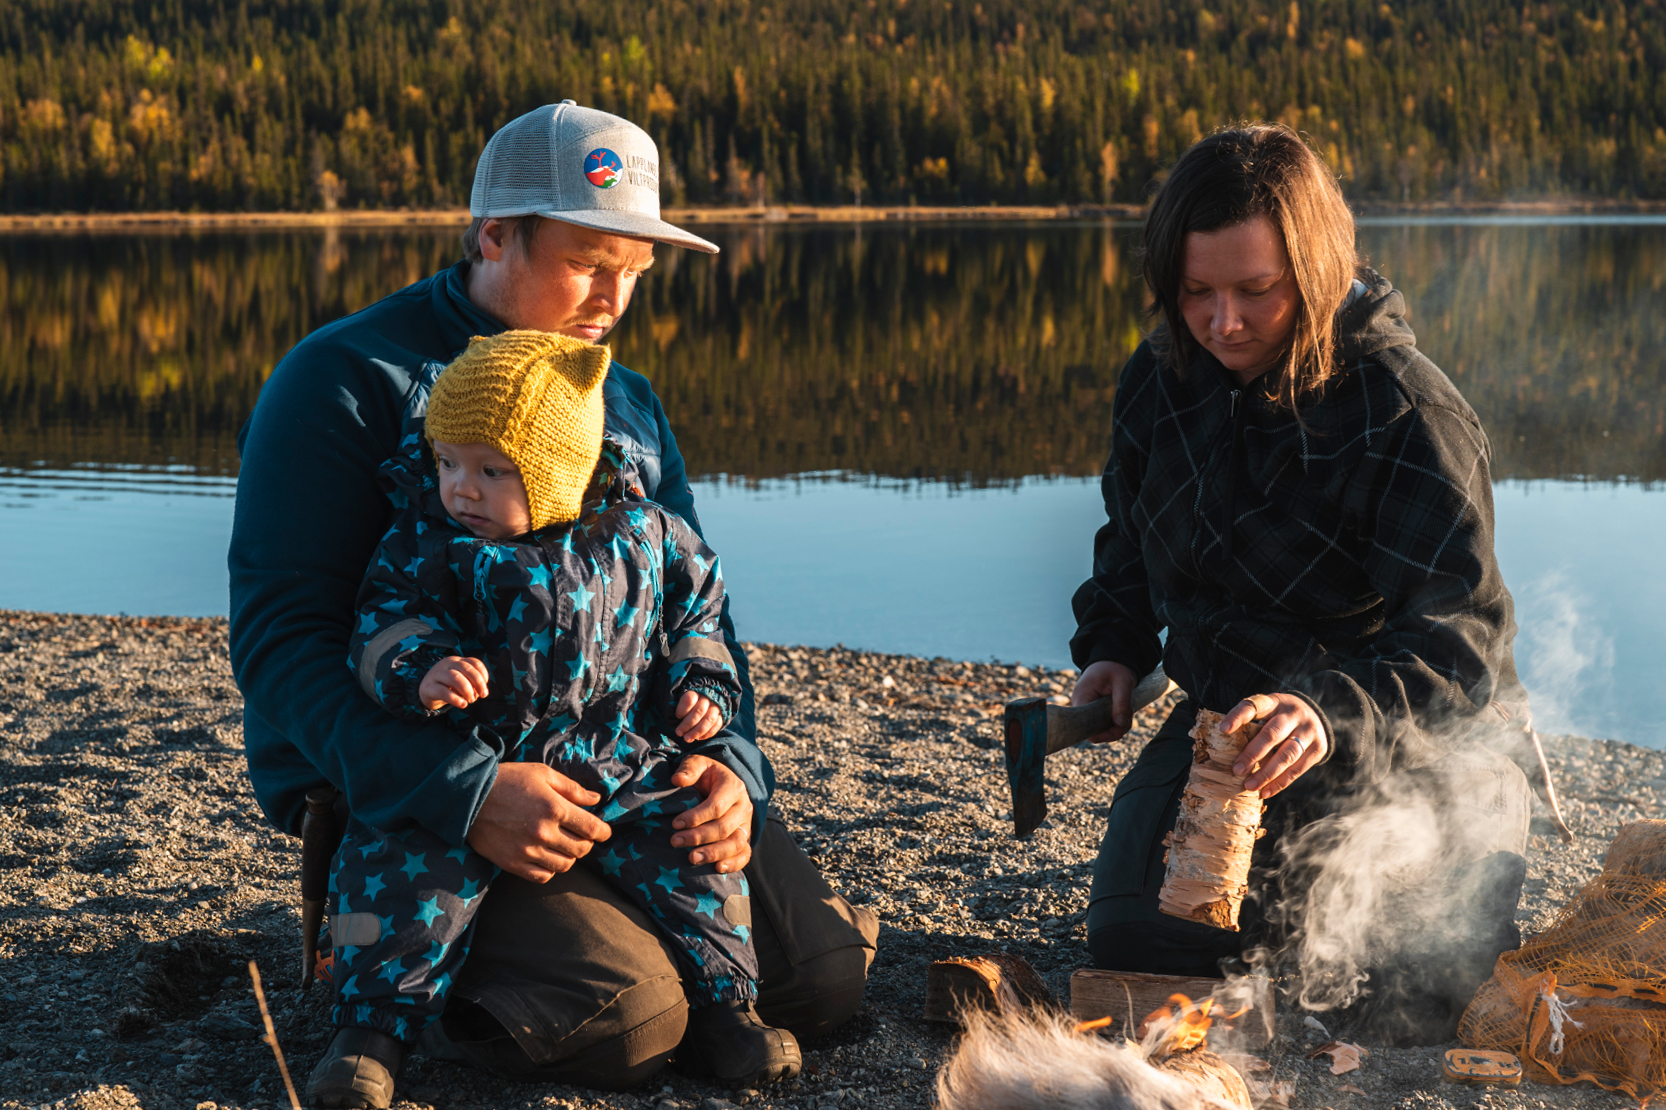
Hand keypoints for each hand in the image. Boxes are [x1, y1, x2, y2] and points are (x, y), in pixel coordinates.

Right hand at [420, 656, 489, 710]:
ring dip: (467, 690)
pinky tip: (462, 704)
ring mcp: (436, 674)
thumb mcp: (461, 682)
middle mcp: (447, 664)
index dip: (483, 674)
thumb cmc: (448, 686)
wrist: (425, 691)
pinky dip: (455, 699)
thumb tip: (478, 693)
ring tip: (471, 700)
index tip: (485, 688)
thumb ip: (471, 684)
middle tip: (482, 695)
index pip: (474, 662)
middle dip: (478, 683)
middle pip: (466, 668)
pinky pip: (443, 692)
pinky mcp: (428, 687)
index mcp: (457, 660)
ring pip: (455, 678)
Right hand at [465, 763, 611, 881]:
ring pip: (564, 865)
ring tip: (563, 845)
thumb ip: (571, 788)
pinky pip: (543, 876)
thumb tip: (595, 800)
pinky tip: (547, 857)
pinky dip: (550, 869)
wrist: (468, 797)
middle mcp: (543, 832)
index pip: (592, 828)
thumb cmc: (507, 780)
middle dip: (587, 843)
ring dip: (570, 856)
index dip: (604, 832)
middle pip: (581, 849)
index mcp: (554, 808)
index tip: (604, 833)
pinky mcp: (512, 863)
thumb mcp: (542, 774)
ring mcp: (527, 851)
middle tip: (581, 836)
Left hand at [669, 754, 752, 872]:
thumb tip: (677, 780)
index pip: (716, 806)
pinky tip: (717, 869)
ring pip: (735, 843)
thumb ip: (689, 768)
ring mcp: (746, 824)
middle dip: (698, 837)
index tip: (675, 823)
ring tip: (692, 859)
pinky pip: (745, 854)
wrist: (724, 783)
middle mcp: (744, 807)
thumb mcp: (699, 763)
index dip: (695, 817)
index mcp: (733, 787)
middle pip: (724, 827)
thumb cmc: (707, 775)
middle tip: (675, 841)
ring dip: (713, 853)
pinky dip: (733, 864)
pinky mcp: (746, 838)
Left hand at [674, 689, 723, 741]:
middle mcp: (707, 698)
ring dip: (697, 732)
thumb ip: (678, 708)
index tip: (677, 716)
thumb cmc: (689, 701)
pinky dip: (708, 733)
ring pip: (709, 720)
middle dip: (687, 725)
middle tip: (679, 733)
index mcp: (695, 692)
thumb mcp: (681, 699)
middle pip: (699, 712)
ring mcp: (716, 707)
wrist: (708, 696)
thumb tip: (673, 720)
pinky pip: (717, 725)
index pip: (689, 700)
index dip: (682, 710)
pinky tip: (699, 738)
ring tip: (688, 739)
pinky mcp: (721, 716)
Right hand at [1070, 660, 1137, 743]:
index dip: (1101, 733)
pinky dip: (1118, 721)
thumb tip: (1120, 724)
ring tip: (1129, 710)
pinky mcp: (1094, 710)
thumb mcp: (1122, 682)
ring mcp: (1087, 708)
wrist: (1112, 658)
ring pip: (1102, 729)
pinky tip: (1125, 711)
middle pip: (1094, 731)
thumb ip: (1121, 703)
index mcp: (1082, 697)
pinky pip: (1105, 723)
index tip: (1119, 726)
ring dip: (1119, 725)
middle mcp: (1081, 705)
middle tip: (1129, 716)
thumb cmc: (1115, 667)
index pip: (1084, 726)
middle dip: (1115, 729)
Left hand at [1220, 693, 1327, 797]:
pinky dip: (1280, 783)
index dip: (1238, 717)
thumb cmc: (1278, 717)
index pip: (1253, 706)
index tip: (1223, 729)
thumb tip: (1225, 748)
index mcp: (1274, 701)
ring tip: (1249, 785)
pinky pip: (1297, 769)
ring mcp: (1309, 731)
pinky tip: (1265, 791)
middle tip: (1237, 770)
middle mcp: (1294, 714)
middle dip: (1252, 754)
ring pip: (1287, 755)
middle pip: (1272, 735)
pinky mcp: (1318, 748)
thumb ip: (1251, 723)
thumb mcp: (1267, 710)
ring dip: (1266, 773)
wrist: (1314, 715)